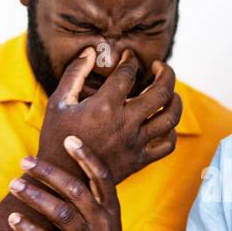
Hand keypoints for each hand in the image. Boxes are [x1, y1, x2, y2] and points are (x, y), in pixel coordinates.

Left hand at [5, 135, 132, 230]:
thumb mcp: (106, 221)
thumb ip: (91, 197)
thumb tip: (68, 166)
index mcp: (110, 209)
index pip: (102, 176)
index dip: (86, 156)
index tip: (69, 138)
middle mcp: (101, 223)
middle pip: (75, 190)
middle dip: (48, 172)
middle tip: (25, 160)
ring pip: (60, 214)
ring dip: (34, 197)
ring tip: (13, 185)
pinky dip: (29, 230)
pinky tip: (12, 220)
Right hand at [38, 46, 183, 182]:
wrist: (61, 179)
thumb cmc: (56, 139)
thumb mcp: (59, 102)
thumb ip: (75, 74)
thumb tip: (90, 51)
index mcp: (105, 106)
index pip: (128, 73)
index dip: (130, 60)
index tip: (129, 57)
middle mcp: (125, 123)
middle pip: (161, 91)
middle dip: (166, 72)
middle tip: (160, 66)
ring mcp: (135, 143)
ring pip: (170, 117)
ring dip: (175, 99)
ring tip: (169, 91)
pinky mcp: (139, 160)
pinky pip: (167, 145)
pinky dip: (170, 131)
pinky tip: (163, 122)